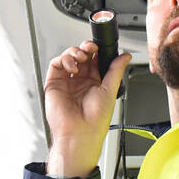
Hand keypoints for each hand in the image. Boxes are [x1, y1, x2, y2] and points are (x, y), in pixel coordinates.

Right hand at [43, 39, 130, 178]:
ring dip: (74, 52)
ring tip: (81, 57)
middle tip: (90, 48)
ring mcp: (66, 83)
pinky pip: (55, 65)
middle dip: (85, 48)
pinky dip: (63, 60)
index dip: (96, 52)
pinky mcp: (54, 84)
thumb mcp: (110, 90)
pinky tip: (72, 67)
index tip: (100, 47)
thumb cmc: (95, 119)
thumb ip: (115, 70)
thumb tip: (125, 56)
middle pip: (81, 56)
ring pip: (68, 58)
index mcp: (94, 84)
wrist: (80, 131)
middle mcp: (79, 82)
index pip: (94, 61)